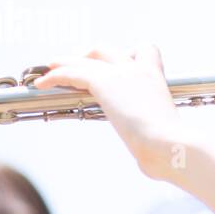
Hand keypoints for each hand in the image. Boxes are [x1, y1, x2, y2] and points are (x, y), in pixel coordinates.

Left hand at [31, 45, 185, 180]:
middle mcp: (137, 70)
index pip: (144, 50)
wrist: (169, 143)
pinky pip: (71, 72)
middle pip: (107, 50)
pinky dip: (54, 76)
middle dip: (88, 55)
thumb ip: (154, 142)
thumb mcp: (166, 136)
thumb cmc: (172, 147)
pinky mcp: (102, 82)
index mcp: (155, 78)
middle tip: (76, 67)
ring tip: (50, 68)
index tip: (119, 68)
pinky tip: (42, 84)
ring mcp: (120, 74)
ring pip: (85, 58)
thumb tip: (150, 163)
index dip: (130, 55)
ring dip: (65, 62)